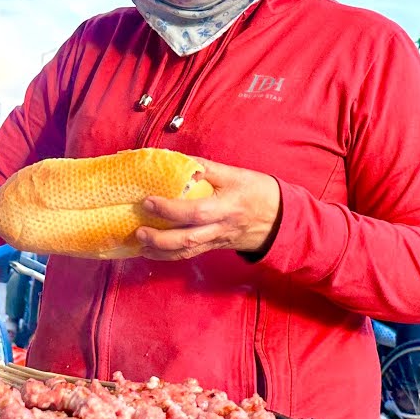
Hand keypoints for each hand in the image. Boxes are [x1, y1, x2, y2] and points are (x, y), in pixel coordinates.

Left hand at [135, 159, 282, 260]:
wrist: (280, 219)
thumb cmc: (258, 192)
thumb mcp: (236, 174)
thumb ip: (208, 169)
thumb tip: (181, 163)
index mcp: (227, 207)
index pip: (196, 212)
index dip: (170, 209)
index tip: (148, 201)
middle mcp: (220, 228)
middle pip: (188, 240)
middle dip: (160, 239)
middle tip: (139, 231)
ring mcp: (216, 241)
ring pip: (187, 252)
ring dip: (160, 251)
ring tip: (139, 244)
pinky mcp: (214, 247)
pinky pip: (190, 254)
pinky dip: (168, 255)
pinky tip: (151, 252)